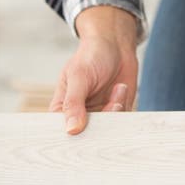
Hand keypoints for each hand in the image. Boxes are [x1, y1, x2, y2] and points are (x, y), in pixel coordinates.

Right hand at [49, 6, 138, 134]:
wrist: (116, 45)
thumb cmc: (91, 56)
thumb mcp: (79, 76)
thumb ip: (74, 103)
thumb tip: (71, 130)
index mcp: (62, 109)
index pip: (61, 134)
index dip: (72, 139)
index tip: (84, 133)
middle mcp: (79, 116)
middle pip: (87, 137)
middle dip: (100, 126)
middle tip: (110, 105)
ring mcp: (99, 115)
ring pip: (107, 131)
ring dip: (115, 110)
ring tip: (116, 89)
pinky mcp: (117, 112)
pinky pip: (122, 122)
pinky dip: (124, 107)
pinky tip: (120, 89)